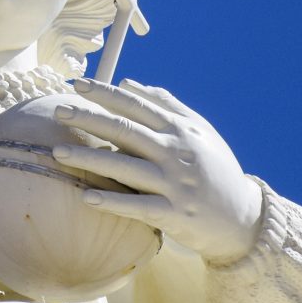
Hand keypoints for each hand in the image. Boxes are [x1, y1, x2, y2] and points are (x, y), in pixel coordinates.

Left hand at [51, 78, 263, 262]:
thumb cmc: (215, 169)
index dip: (105, 93)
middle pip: (125, 130)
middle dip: (88, 118)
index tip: (76, 84)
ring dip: (89, 158)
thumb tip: (128, 83)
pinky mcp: (175, 214)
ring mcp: (175, 183)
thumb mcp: (199, 131)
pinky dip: (112, 201)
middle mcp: (176, 152)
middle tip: (57, 110)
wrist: (244, 219)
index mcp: (180, 129)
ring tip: (57, 152)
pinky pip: (138, 206)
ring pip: (125, 166)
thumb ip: (166, 104)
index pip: (136, 106)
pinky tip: (85, 197)